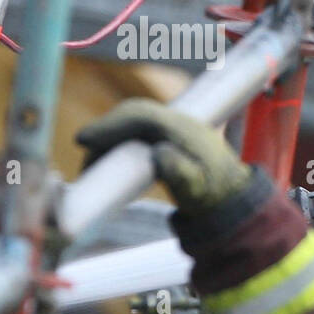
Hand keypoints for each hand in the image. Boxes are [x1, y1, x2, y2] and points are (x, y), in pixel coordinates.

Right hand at [77, 99, 252, 216]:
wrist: (231, 198)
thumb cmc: (212, 196)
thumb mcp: (196, 189)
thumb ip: (179, 172)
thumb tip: (160, 153)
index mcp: (183, 129)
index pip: (139, 115)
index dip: (109, 125)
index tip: (82, 140)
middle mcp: (179, 122)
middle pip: (133, 115)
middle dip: (105, 132)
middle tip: (86, 160)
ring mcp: (175, 128)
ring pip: (134, 124)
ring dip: (111, 141)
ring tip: (94, 169)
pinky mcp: (170, 138)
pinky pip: (139, 133)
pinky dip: (120, 144)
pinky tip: (109, 166)